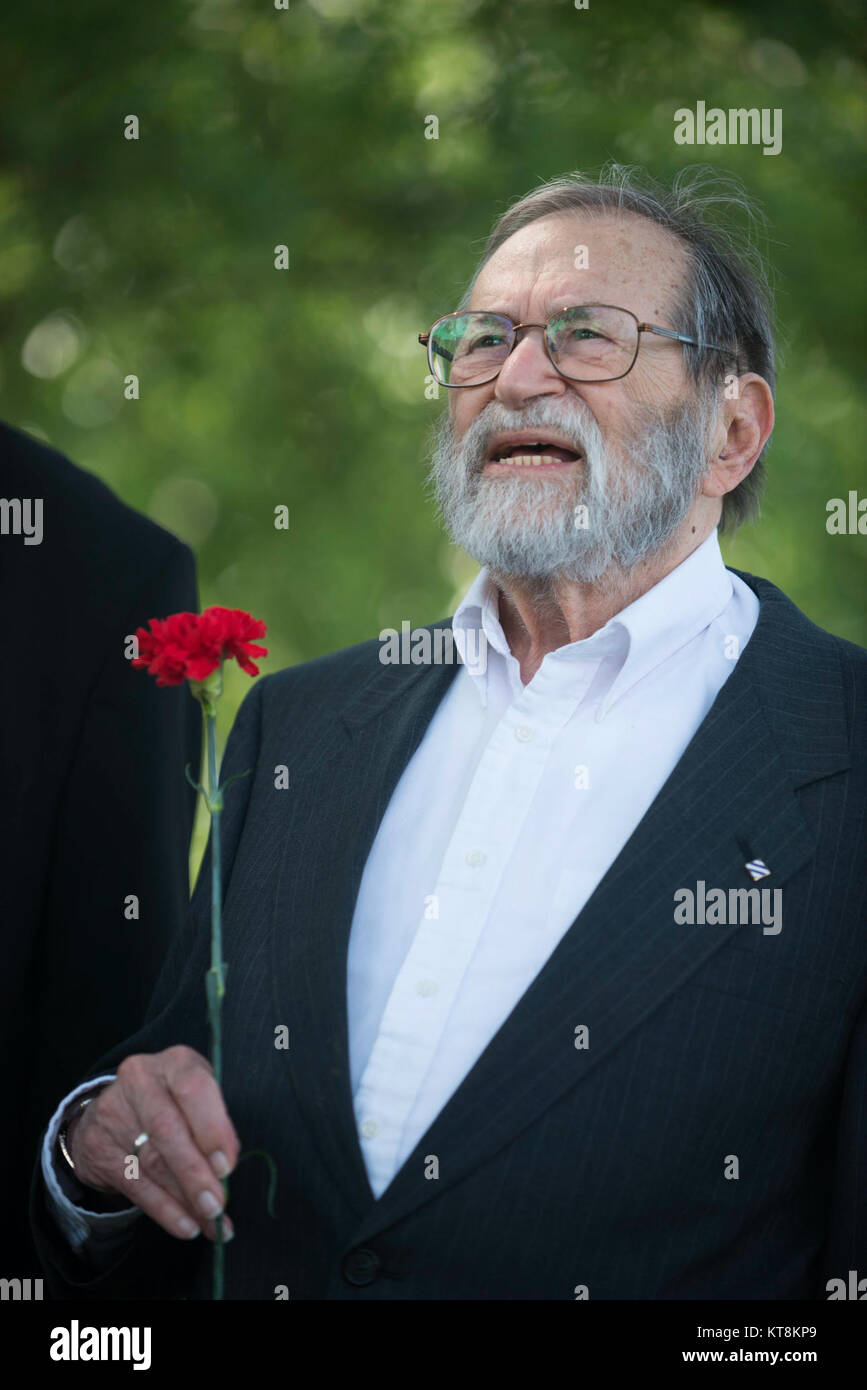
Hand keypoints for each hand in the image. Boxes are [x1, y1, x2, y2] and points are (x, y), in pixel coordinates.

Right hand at [67, 1046, 240, 1242]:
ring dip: (185, 1199)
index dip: (211, 1128)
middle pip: (167, 1130)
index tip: (227, 1166)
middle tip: (218, 1205)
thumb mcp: (197, 1099)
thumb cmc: (173, 1102)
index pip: (193, 1088)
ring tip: (211, 1223)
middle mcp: (140, 1080)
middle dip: (196, 1173)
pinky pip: (135, 1185)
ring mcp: (113, 1112)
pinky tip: (186, 1226)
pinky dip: (164, 1210)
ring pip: (152, 1162)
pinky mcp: (98, 1146)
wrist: (112, 1109)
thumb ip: (214, 1125)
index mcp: (175, 1062)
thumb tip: (225, 1169)